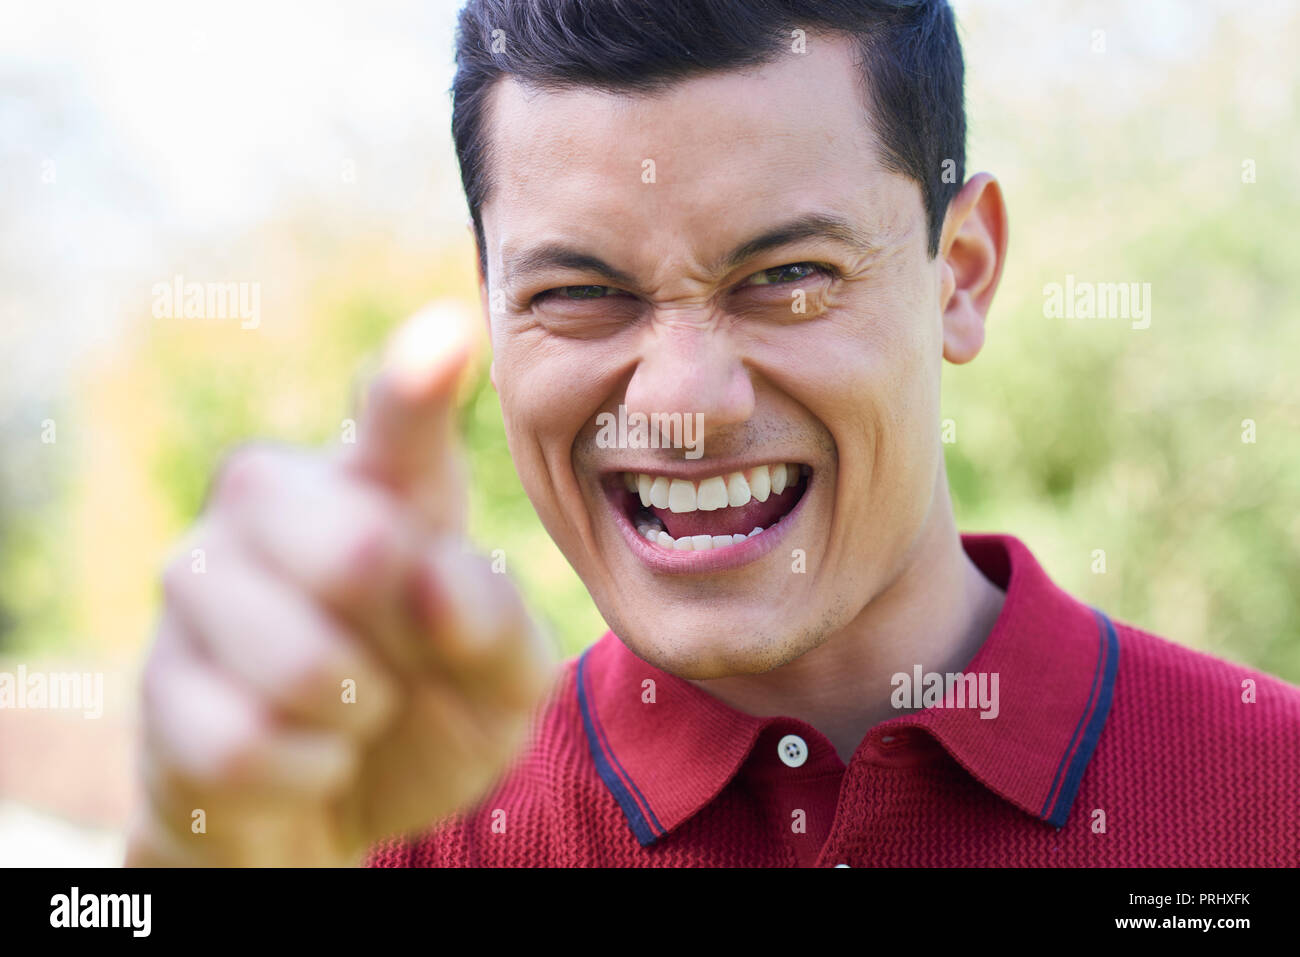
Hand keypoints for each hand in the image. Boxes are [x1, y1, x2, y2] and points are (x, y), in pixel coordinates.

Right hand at [125, 303, 554, 865]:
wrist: (341, 808)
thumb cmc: (432, 711)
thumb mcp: (505, 684)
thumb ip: (499, 624)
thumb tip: (436, 577)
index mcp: (379, 490)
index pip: (396, 425)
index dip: (416, 385)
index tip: (451, 332)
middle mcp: (276, 508)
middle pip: (356, 550)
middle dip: (405, 637)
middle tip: (405, 658)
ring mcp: (201, 584)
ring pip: (302, 663)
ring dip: (356, 716)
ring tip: (355, 709)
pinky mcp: (159, 682)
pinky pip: (248, 745)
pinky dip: (307, 774)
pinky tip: (309, 755)